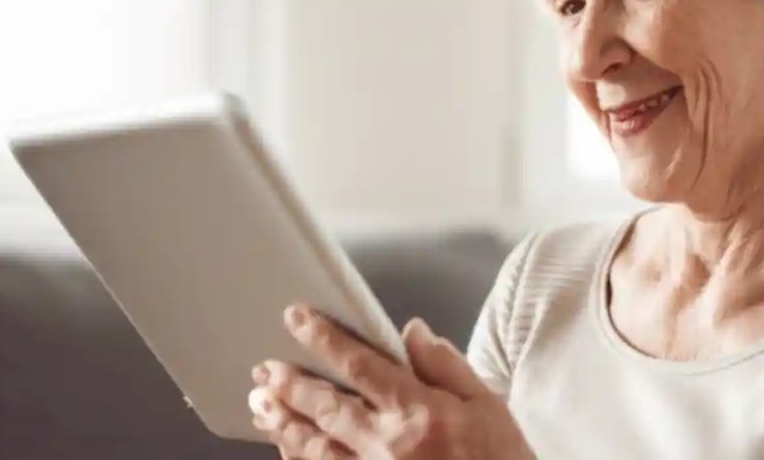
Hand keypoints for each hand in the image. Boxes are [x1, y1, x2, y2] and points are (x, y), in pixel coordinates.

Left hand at [249, 304, 532, 459]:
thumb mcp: (487, 403)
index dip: (325, 339)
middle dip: (291, 384)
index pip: (361, 365)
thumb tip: (411, 331)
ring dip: (286, 423)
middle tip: (264, 368)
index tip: (297, 319)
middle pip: (328, 407)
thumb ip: (446, 364)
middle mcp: (390, 444)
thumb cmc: (500, 459)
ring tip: (262, 403)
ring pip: (317, 447)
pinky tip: (286, 446)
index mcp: (421, 412)